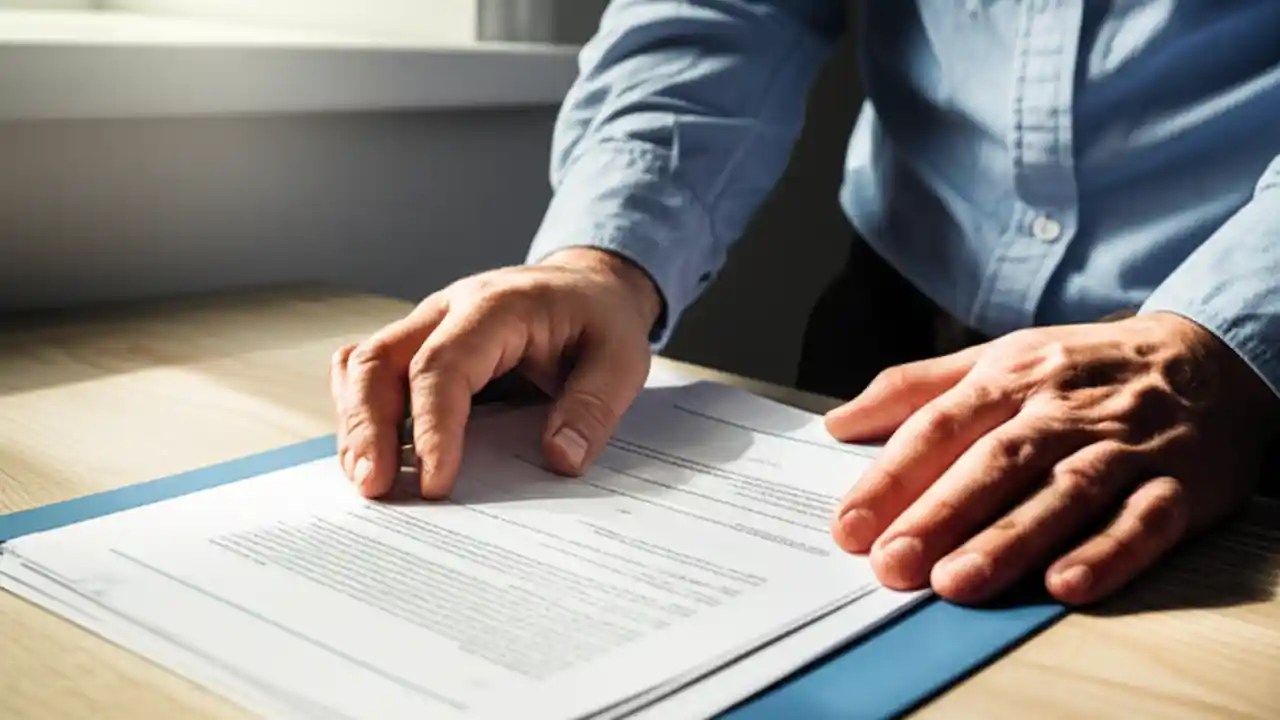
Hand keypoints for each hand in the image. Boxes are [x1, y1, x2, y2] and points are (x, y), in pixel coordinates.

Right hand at [329, 248, 660, 498]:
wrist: (588, 286)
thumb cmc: (599, 319)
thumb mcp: (622, 359)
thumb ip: (593, 407)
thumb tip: (561, 459)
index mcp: (496, 306)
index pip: (443, 365)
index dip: (433, 427)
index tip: (436, 483)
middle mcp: (447, 310)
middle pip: (381, 360)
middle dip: (368, 427)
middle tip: (374, 489)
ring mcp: (426, 327)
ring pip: (363, 366)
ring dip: (356, 424)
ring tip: (367, 482)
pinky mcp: (419, 348)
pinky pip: (370, 374)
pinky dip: (361, 414)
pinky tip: (372, 457)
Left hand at [826, 313, 1277, 604]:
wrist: (1211, 355)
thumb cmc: (1083, 367)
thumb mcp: (999, 356)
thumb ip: (915, 388)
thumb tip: (838, 423)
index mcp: (1011, 377)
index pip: (940, 426)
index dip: (891, 477)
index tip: (848, 525)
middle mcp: (1063, 410)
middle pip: (995, 462)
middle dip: (939, 514)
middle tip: (891, 564)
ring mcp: (1122, 446)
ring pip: (1062, 492)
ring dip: (1008, 539)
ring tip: (957, 582)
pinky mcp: (1179, 483)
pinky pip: (1143, 520)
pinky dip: (1108, 552)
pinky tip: (1066, 585)